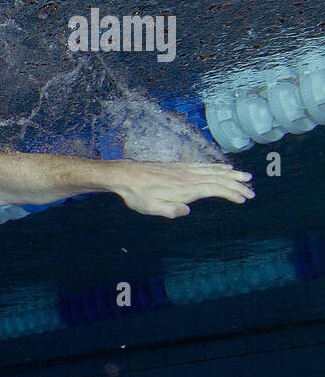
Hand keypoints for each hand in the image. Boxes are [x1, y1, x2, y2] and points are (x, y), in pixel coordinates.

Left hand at [111, 160, 253, 217]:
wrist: (125, 175)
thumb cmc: (137, 195)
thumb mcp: (150, 208)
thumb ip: (170, 210)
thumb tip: (187, 210)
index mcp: (185, 188)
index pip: (215, 189)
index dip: (231, 193)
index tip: (244, 199)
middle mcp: (187, 177)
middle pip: (218, 179)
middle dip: (237, 185)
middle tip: (252, 191)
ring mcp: (184, 170)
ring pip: (212, 171)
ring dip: (231, 174)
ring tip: (246, 176)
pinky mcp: (179, 166)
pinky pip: (203, 165)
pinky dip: (216, 167)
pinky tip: (223, 168)